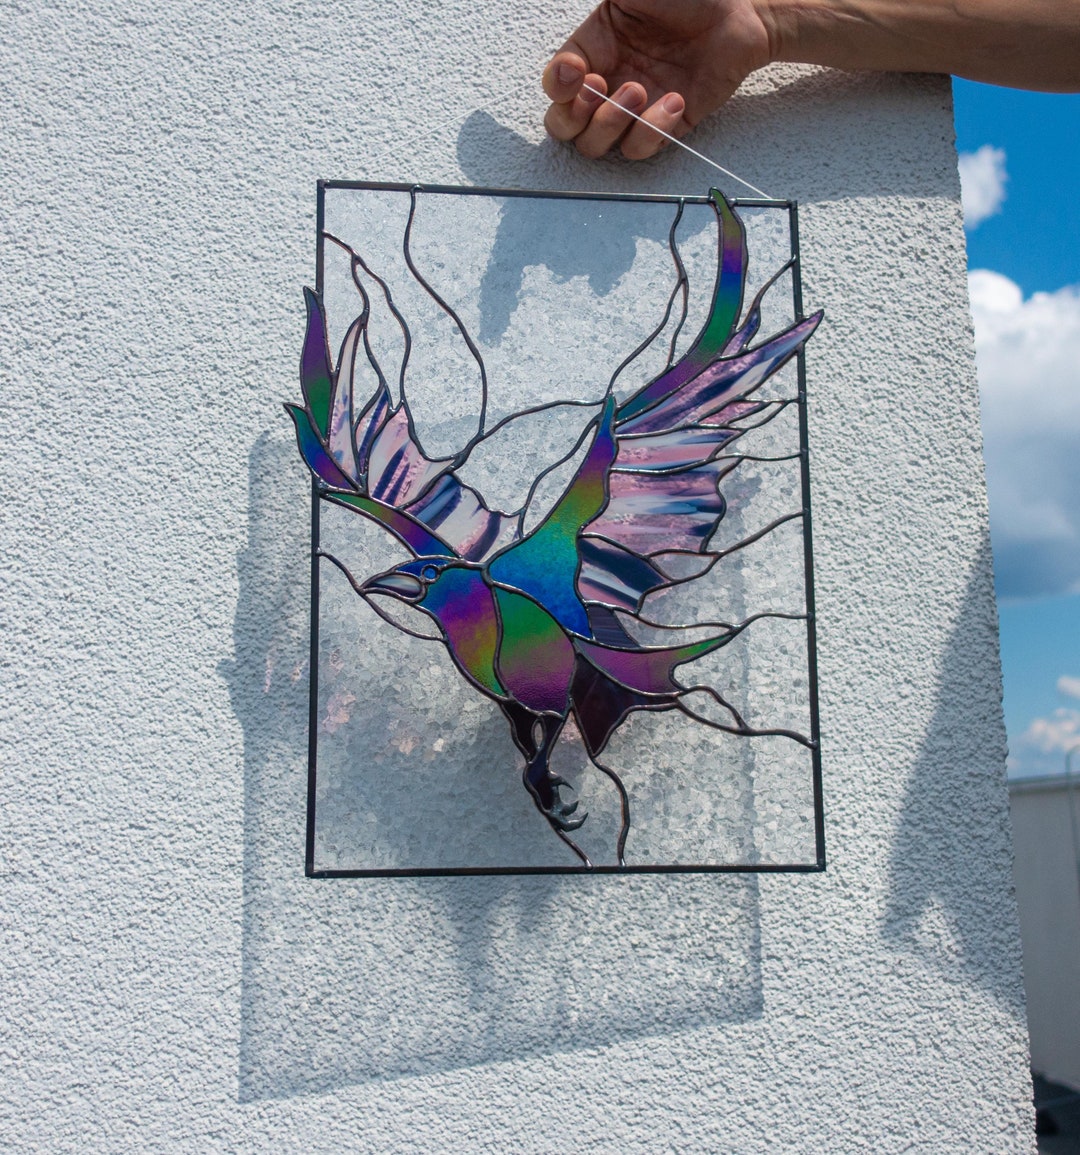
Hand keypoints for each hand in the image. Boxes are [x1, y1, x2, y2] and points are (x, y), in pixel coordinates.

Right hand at [542, 0, 773, 159]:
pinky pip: (640, 149)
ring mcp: (634, 109)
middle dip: (574, 116)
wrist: (743, 14)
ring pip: (596, 145)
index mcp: (594, 48)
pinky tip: (674, 100)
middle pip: (565, 127)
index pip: (556, 84)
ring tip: (641, 90)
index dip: (558, 87)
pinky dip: (652, 131)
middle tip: (600, 91)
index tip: (577, 72)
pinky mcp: (663, 127)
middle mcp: (609, 82)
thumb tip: (580, 33)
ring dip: (612, 124)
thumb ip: (604, 4)